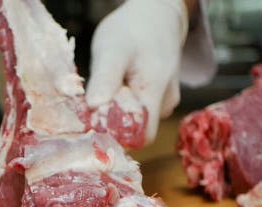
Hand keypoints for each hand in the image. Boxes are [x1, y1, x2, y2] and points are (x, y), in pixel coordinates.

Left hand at [86, 0, 188, 144]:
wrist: (156, 14)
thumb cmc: (132, 30)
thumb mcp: (112, 50)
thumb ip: (105, 79)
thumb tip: (94, 107)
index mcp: (155, 93)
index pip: (140, 137)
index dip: (116, 136)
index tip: (94, 121)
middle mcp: (166, 103)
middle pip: (137, 131)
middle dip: (113, 122)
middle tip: (96, 98)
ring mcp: (166, 100)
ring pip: (137, 120)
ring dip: (117, 110)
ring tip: (109, 84)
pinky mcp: (161, 97)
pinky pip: (139, 109)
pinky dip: (124, 102)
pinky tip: (118, 84)